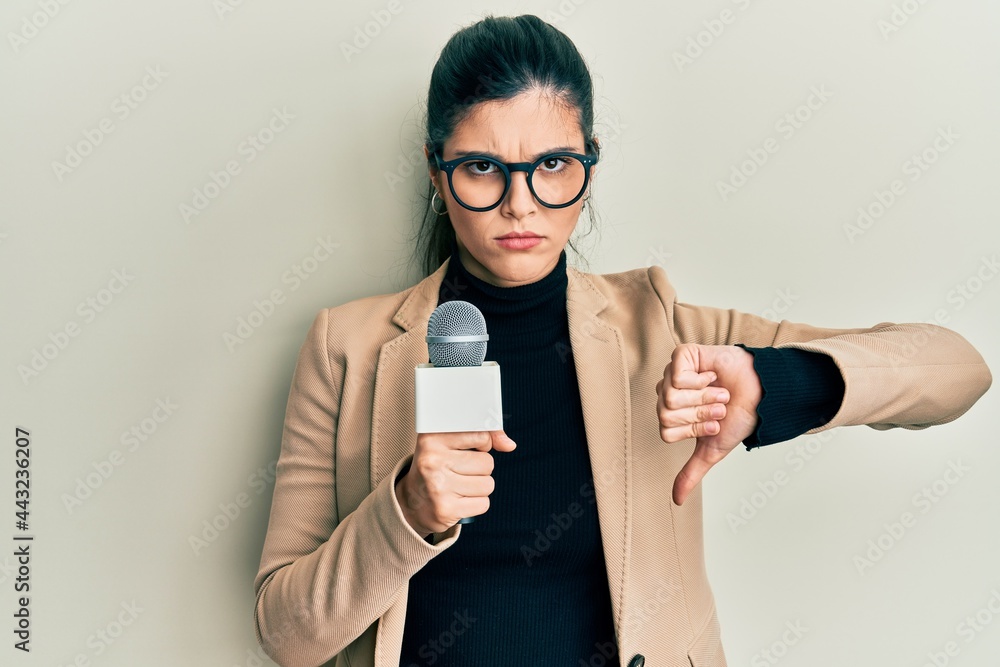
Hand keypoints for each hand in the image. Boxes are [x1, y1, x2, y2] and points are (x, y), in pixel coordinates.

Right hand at [394, 430, 516, 537]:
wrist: (410, 502)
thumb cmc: (437, 467)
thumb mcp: (450, 444)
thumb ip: (482, 436)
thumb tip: (510, 445)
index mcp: (431, 438)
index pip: (481, 435)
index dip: (483, 444)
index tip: (472, 448)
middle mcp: (432, 460)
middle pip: (487, 462)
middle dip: (480, 469)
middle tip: (460, 471)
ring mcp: (438, 486)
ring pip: (488, 484)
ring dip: (480, 487)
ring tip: (459, 486)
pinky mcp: (445, 509)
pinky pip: (483, 504)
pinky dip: (476, 504)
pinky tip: (459, 500)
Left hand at [656, 343, 762, 505]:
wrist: (762, 395)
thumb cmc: (738, 417)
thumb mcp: (712, 449)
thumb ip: (691, 472)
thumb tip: (676, 500)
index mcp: (671, 414)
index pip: (666, 432)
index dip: (694, 431)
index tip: (715, 425)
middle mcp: (668, 393)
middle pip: (666, 415)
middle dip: (700, 415)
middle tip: (719, 408)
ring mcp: (672, 373)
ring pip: (670, 397)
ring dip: (704, 399)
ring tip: (720, 393)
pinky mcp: (682, 355)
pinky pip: (677, 376)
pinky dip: (700, 382)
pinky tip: (712, 376)